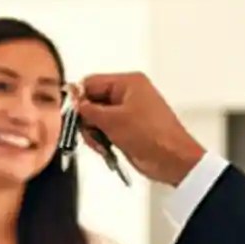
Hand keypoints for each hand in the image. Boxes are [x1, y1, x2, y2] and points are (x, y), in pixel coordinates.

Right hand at [73, 72, 205, 186]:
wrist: (173, 161)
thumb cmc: (153, 136)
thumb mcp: (113, 120)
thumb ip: (89, 110)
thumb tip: (74, 103)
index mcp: (129, 83)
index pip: (92, 82)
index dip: (79, 98)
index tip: (72, 114)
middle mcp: (129, 94)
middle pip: (93, 101)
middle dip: (88, 119)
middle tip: (89, 133)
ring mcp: (129, 112)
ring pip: (97, 118)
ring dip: (94, 132)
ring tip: (101, 144)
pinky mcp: (129, 128)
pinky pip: (106, 129)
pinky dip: (102, 139)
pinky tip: (106, 148)